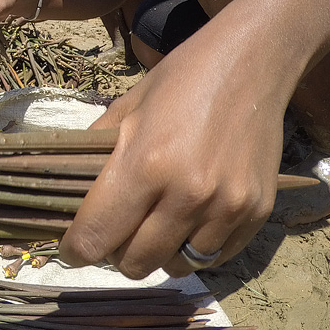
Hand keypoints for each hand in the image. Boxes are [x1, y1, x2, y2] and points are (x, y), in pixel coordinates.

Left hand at [59, 35, 283, 278]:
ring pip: (177, 266)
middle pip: (135, 263)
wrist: (252, 62)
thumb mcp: (127, 107)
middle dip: (117, 253)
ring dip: (159, 252)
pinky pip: (216, 257)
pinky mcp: (257, 213)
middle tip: (118, 231)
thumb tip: (73, 196)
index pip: (97, 236)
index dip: (78, 249)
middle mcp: (187, 194)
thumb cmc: (182, 80)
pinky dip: (196, 247)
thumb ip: (98, 152)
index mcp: (145, 164)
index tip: (75, 248)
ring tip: (157, 223)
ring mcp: (226, 207)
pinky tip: (191, 218)